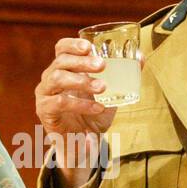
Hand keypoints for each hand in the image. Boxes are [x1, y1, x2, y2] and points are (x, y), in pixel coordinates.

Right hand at [34, 37, 117, 187]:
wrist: (83, 143)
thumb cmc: (94, 114)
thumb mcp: (111, 94)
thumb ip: (123, 76)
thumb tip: (141, 57)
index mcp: (64, 69)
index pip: (61, 48)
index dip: (73, 44)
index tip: (89, 46)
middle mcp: (51, 78)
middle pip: (61, 61)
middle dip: (82, 61)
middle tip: (102, 65)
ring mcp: (45, 93)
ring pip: (57, 78)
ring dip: (82, 80)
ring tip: (102, 87)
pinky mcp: (44, 110)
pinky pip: (60, 102)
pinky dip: (80, 104)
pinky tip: (97, 107)